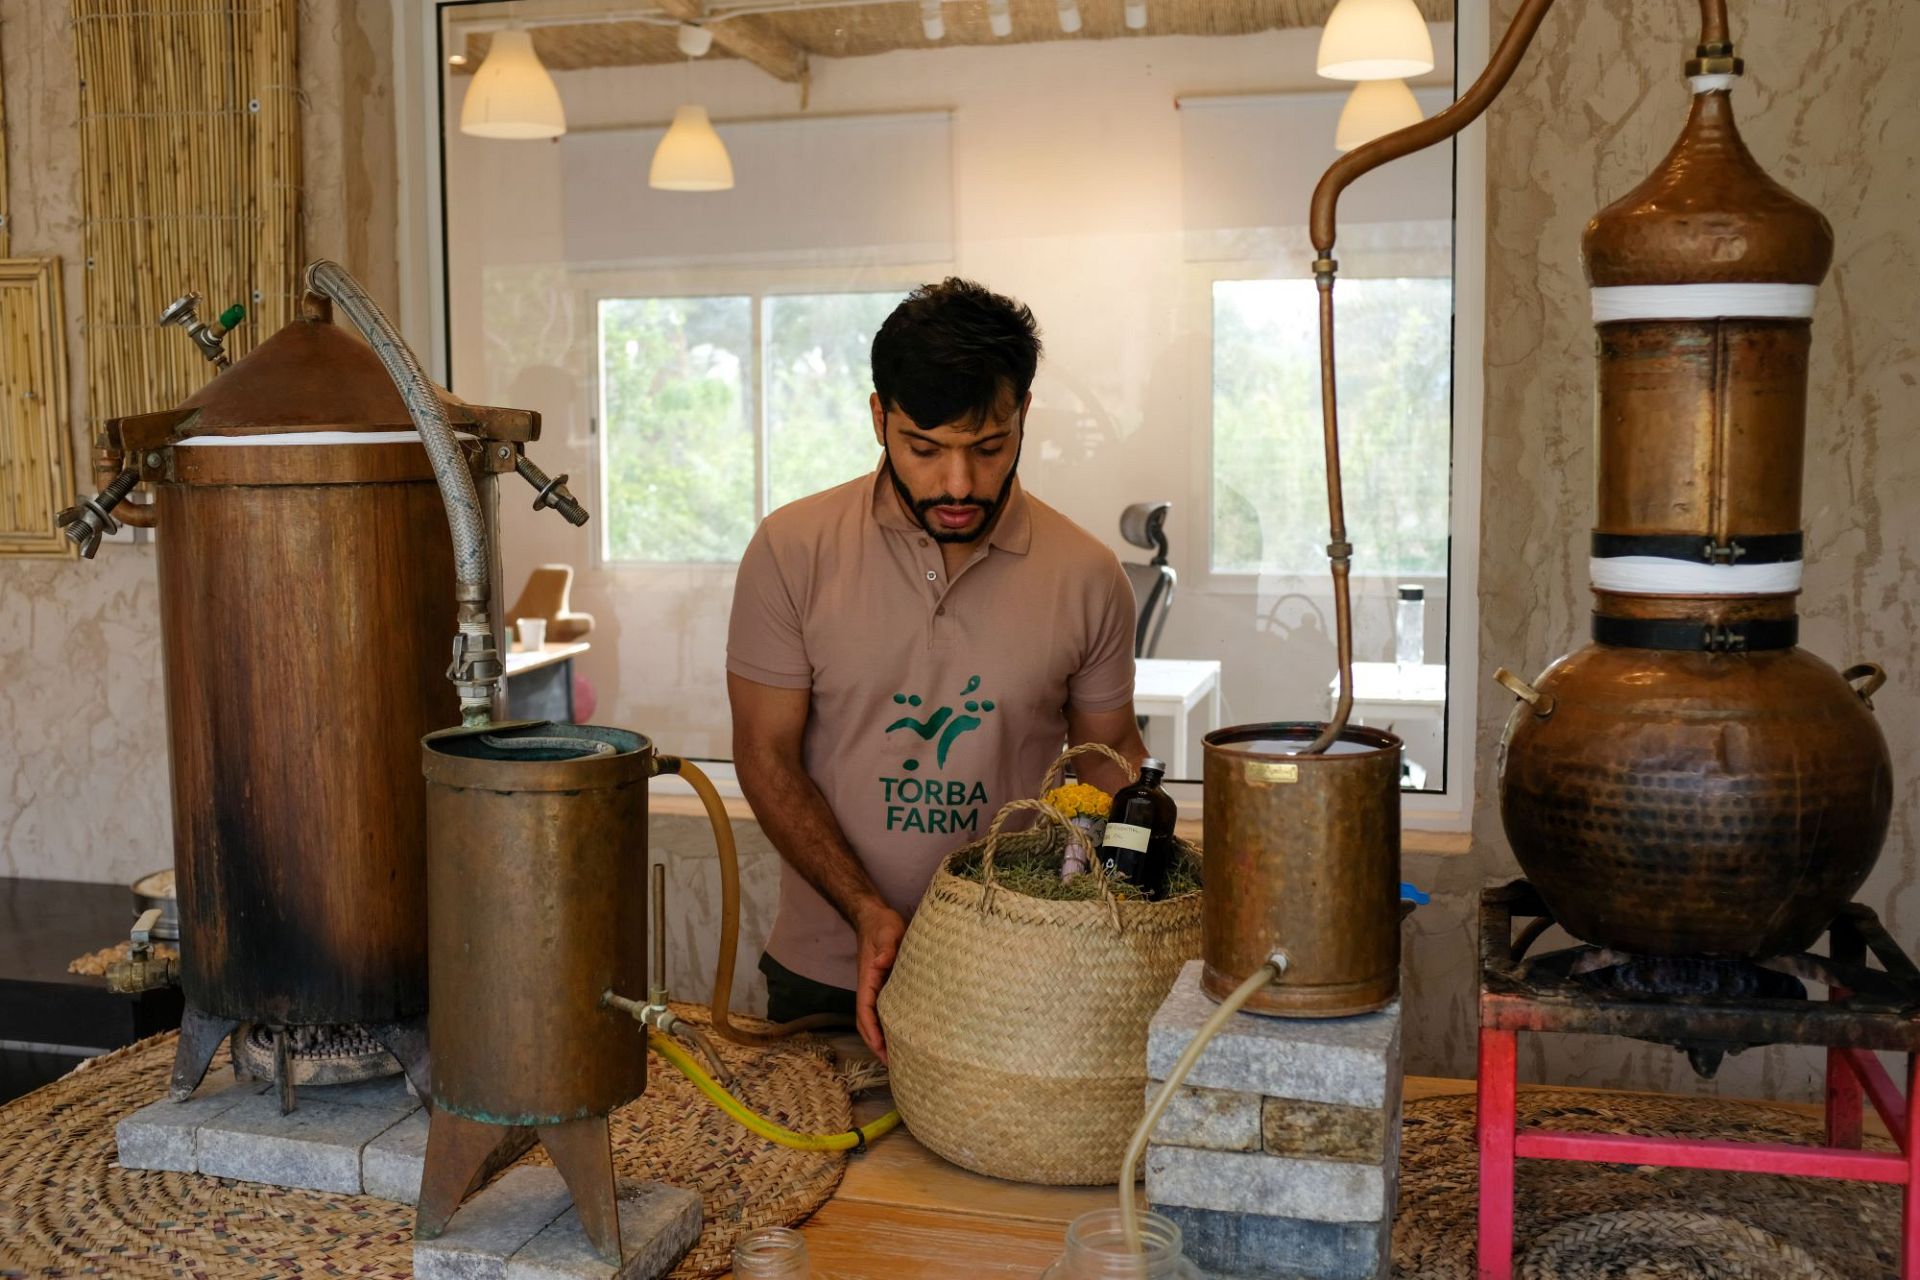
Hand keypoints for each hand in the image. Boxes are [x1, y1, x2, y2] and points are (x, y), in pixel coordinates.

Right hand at [853, 900, 906, 1063]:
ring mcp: (874, 988)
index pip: (865, 1010)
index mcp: (868, 978)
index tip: (881, 1048)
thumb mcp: (887, 932)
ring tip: (896, 1058)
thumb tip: (881, 963)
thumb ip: (886, 947)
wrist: (874, 916)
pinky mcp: (882, 986)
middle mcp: (868, 987)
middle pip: (866, 1022)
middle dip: (876, 1044)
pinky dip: (887, 1027)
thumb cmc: (882, 924)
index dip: (872, 1031)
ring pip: (873, 1020)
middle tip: (892, 1064)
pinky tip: (900, 1035)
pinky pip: (882, 1011)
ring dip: (880, 1039)